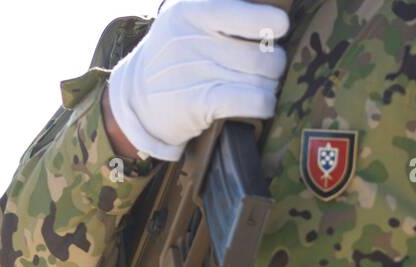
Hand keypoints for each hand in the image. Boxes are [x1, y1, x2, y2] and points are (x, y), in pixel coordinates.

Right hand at [106, 0, 289, 160]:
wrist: (137, 98)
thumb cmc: (175, 56)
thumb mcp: (186, 20)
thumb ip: (223, 11)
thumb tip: (272, 16)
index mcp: (193, 12)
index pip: (246, 14)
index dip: (273, 22)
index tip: (278, 28)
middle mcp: (194, 39)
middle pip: (264, 54)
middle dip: (274, 64)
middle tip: (266, 69)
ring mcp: (196, 72)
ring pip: (263, 80)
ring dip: (270, 87)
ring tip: (259, 86)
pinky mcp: (200, 103)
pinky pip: (253, 101)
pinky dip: (265, 105)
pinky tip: (261, 105)